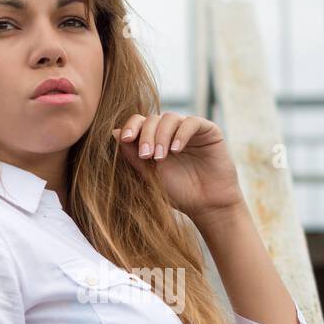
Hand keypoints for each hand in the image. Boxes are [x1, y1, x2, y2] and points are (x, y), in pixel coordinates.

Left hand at [111, 112, 242, 223]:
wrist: (207, 205)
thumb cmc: (178, 193)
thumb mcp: (151, 175)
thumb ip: (134, 156)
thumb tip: (114, 132)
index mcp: (155, 139)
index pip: (140, 123)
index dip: (131, 126)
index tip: (125, 138)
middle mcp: (171, 131)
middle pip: (152, 119)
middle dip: (146, 135)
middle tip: (146, 155)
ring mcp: (189, 129)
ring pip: (170, 118)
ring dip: (161, 135)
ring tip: (160, 157)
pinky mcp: (208, 131)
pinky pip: (192, 123)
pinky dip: (181, 134)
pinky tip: (176, 150)